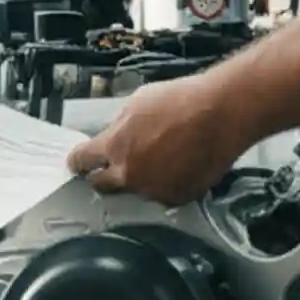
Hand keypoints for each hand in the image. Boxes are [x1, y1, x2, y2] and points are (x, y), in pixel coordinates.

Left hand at [67, 75, 252, 206]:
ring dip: (140, 179)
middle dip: (102, 176)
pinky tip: (180, 167)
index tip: (77, 163)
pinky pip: (163, 195)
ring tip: (161, 160)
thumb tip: (115, 135)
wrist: (221, 114)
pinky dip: (166, 184)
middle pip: (102, 186)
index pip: (82, 161)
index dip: (78, 161)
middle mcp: (128, 175)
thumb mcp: (138, 102)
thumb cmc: (179, 99)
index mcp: (114, 147)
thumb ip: (120, 126)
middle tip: (110, 168)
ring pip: (136, 190)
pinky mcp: (177, 199)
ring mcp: (153, 191)